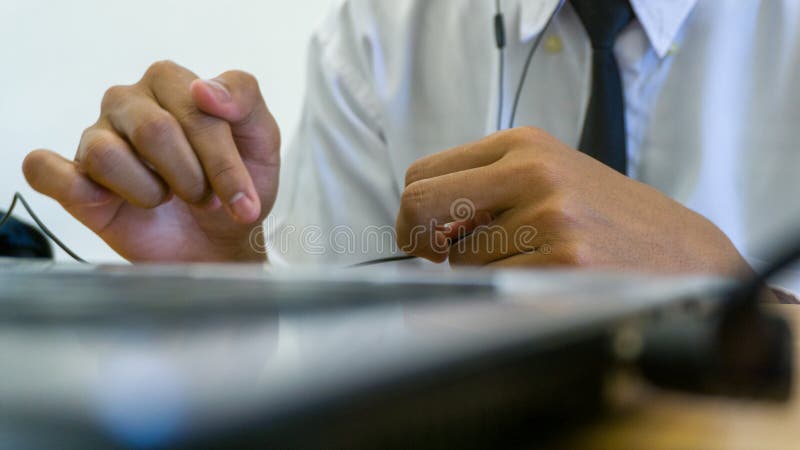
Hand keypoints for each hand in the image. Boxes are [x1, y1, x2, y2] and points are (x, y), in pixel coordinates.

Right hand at [22, 61, 279, 261]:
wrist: (219, 243)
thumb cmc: (236, 187)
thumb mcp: (262, 141)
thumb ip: (244, 99)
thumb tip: (202, 88)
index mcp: (171, 82)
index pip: (194, 108)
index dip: (223, 163)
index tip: (243, 202)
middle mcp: (127, 102)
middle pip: (154, 131)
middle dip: (193, 179)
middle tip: (206, 202)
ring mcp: (95, 138)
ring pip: (107, 155)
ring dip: (149, 193)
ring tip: (166, 201)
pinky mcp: (73, 179)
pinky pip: (46, 170)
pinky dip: (74, 187)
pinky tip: (106, 201)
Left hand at [396, 127, 749, 276]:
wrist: (680, 250)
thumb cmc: (605, 216)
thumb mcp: (548, 175)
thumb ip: (486, 186)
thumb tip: (420, 221)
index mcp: (522, 145)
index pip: (423, 172)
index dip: (414, 212)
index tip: (428, 233)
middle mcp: (532, 172)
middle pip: (422, 204)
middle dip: (419, 238)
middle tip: (438, 255)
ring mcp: (549, 216)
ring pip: (461, 257)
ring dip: (482, 270)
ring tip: (533, 260)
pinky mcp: (563, 261)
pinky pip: (496, 286)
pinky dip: (510, 290)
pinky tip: (549, 278)